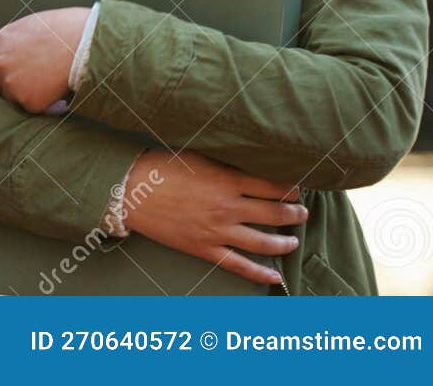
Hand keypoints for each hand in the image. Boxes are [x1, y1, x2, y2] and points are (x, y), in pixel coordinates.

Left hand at [0, 6, 89, 112]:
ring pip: (8, 100)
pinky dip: (40, 104)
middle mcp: (0, 63)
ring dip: (21, 97)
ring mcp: (12, 83)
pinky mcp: (28, 100)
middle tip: (21, 85)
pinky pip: (28, 108)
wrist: (87, 42)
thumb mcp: (28, 27)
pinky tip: (53, 91)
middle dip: (0, 88)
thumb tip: (2, 58)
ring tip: (43, 84)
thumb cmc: (64, 30)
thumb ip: (9, 44)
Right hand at [122, 148, 305, 286]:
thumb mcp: (197, 156)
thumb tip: (249, 166)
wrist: (130, 191)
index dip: (291, 188)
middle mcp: (228, 207)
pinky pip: (239, 265)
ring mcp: (217, 231)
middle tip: (302, 212)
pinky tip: (276, 275)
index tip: (298, 188)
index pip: (273, 186)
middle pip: (274, 213)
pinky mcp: (204, 248)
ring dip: (285, 241)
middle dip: (294, 213)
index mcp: (227, 180)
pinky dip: (260, 272)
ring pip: (263, 242)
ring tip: (294, 239)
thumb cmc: (160, 167)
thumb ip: (225, 164)